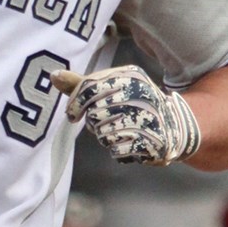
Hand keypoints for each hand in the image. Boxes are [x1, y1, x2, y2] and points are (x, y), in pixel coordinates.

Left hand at [51, 65, 200, 165]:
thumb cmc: (132, 105)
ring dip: (107, 138)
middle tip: (110, 123)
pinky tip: (130, 144)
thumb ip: (81, 85)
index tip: (73, 115)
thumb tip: (53, 76)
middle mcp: (141, 92)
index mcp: (130, 75)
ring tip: (122, 132)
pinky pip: (117, 150)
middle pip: (95, 115)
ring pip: (104, 134)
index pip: (89, 87)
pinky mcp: (152, 140)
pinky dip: (119, 151)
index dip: (75, 104)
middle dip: (96, 124)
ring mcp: (148, 116)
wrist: (174, 125)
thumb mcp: (110, 88)